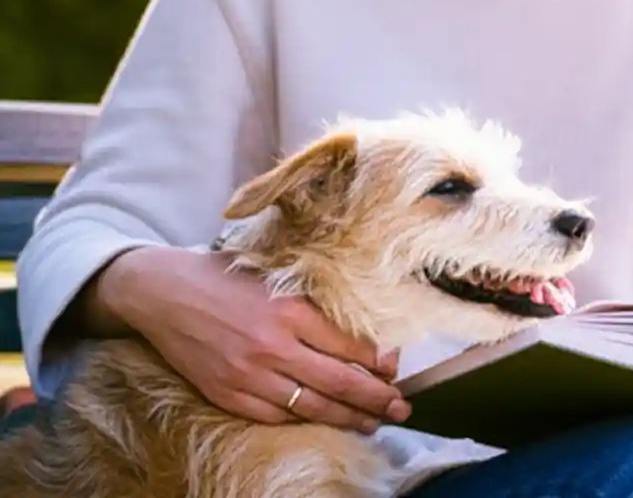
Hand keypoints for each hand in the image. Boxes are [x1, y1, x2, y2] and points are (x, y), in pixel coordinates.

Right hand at [88, 246, 411, 433]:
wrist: (162, 292)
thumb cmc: (225, 278)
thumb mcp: (277, 278)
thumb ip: (316, 305)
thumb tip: (361, 337)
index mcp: (291, 310)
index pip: (350, 346)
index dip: (379, 363)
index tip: (395, 370)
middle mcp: (273, 346)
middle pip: (339, 383)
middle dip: (377, 399)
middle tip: (401, 408)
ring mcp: (248, 375)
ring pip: (312, 407)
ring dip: (348, 418)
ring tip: (373, 423)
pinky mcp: (226, 394)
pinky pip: (276, 417)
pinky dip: (304, 421)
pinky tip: (324, 421)